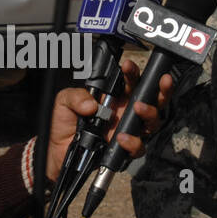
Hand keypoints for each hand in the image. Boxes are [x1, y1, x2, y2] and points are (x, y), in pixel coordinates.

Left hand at [45, 58, 173, 182]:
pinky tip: (122, 137)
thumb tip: (92, 104)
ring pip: (152, 122)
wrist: (55, 151)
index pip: (131, 82)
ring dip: (150, 112)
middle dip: (161, 89)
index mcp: (115, 98)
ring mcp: (127, 131)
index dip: (134, 73)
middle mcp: (125, 113)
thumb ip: (75, 96)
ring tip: (139, 107)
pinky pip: (138, 147)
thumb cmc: (63, 124)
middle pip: (152, 100)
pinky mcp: (124, 150)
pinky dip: (133, 142)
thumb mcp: (64, 102)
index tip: (129, 67)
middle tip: (161, 81)